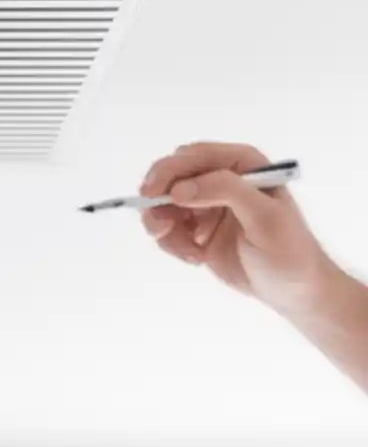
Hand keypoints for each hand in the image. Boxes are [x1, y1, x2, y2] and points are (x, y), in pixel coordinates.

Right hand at [139, 142, 340, 315]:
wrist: (292, 290)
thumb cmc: (288, 251)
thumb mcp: (265, 217)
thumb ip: (226, 191)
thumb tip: (179, 189)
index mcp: (242, 165)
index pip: (196, 156)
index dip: (171, 170)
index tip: (154, 194)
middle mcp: (221, 179)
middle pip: (172, 176)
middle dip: (159, 200)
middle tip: (159, 227)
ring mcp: (206, 204)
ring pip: (163, 203)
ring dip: (164, 227)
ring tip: (187, 250)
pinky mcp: (195, 229)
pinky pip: (166, 228)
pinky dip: (172, 244)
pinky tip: (195, 258)